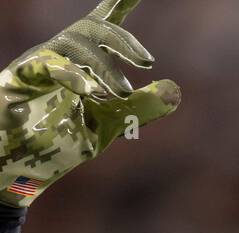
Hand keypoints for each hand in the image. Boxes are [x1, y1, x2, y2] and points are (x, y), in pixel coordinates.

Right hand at [0, 0, 178, 208]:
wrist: (22, 168)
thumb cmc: (59, 142)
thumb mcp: (107, 126)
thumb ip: (138, 109)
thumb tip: (175, 91)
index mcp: (81, 62)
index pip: (102, 27)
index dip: (118, 5)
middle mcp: (61, 55)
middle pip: (93, 29)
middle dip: (123, 41)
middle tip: (147, 62)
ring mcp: (40, 63)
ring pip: (74, 44)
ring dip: (103, 67)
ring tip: (122, 93)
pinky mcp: (22, 79)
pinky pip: (46, 66)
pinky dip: (70, 75)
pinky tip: (89, 90)